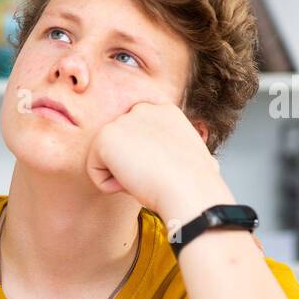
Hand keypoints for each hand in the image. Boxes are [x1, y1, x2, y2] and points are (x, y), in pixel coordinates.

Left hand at [85, 101, 231, 221]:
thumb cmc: (195, 184)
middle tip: (155, 176)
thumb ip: (180, 150)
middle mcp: (142, 109)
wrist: (188, 189)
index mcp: (165, 111)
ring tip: (145, 179)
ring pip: (105, 160)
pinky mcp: (104, 137)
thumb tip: (204, 164)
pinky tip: (131, 183)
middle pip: (120, 149)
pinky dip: (109, 186)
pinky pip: (94, 171)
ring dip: (121, 177)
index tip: (164, 171)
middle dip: (132, 167)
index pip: (137, 137)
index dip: (146, 161)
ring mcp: (122, 121)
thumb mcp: (196, 156)